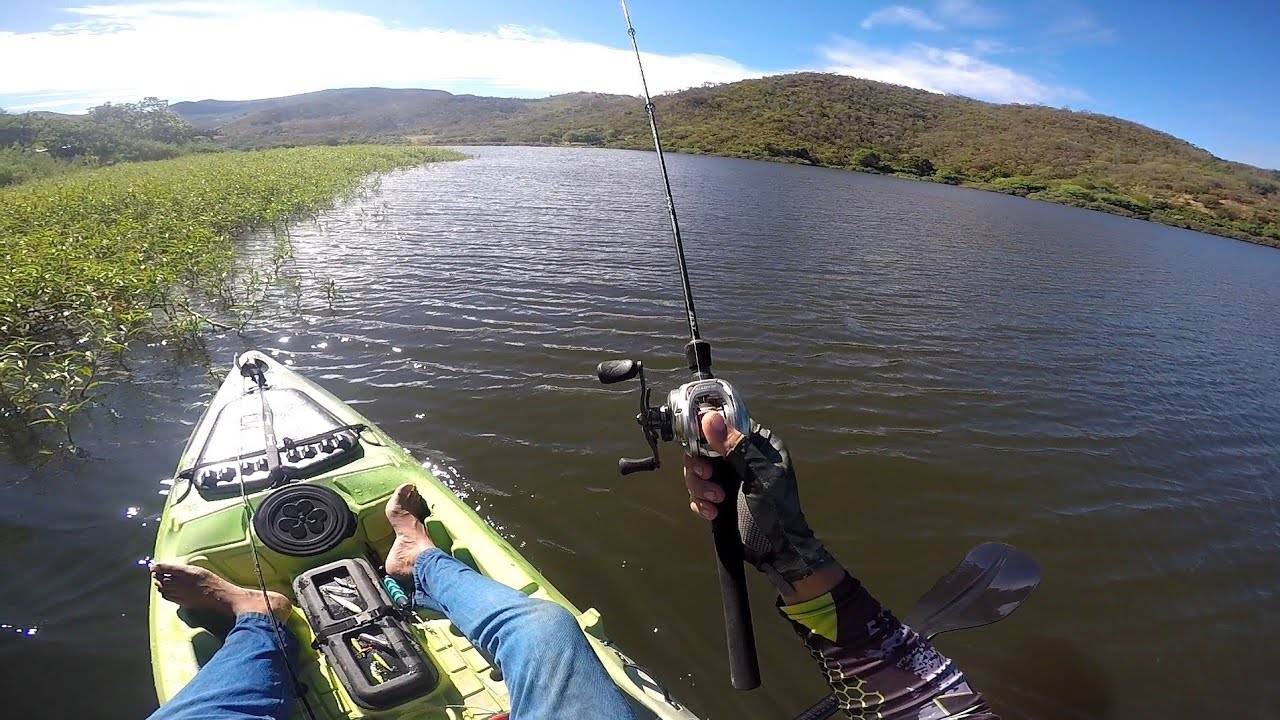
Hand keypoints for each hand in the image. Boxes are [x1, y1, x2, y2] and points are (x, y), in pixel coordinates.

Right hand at [682, 412, 835, 592]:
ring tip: (716, 501)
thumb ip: (735, 448)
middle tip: (708, 478)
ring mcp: (728, 478)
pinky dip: (700, 502)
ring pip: (697, 472)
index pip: (724, 425)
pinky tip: (711, 513)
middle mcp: (740, 458)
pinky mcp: (719, 498)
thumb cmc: (777, 511)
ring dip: (700, 487)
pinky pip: (697, 493)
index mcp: (756, 445)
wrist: (778, 551)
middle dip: (700, 467)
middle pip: (702, 449)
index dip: (706, 432)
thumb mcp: (759, 477)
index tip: (698, 445)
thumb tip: (709, 417)